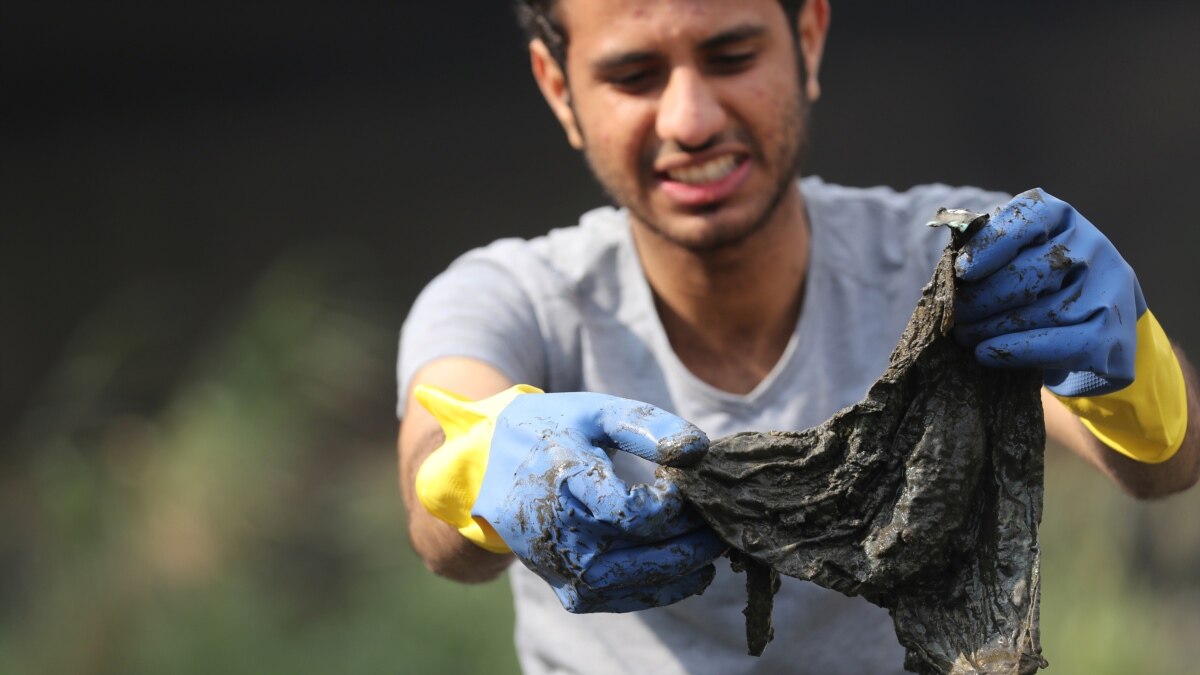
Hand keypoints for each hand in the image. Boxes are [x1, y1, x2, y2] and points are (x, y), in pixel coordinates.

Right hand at [417, 385, 724, 612]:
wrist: (489, 470)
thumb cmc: (551, 433)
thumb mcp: (594, 412)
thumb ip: (646, 425)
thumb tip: (698, 450)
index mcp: (563, 484)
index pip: (633, 512)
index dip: (673, 502)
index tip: (687, 482)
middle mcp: (560, 536)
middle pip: (646, 552)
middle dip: (695, 536)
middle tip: (723, 514)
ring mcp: (564, 568)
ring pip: (642, 583)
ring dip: (689, 565)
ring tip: (715, 539)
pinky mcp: (570, 591)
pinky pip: (627, 599)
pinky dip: (666, 588)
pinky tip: (694, 568)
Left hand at [953, 188, 1143, 395]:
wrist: (1100, 324)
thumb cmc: (1039, 283)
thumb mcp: (1016, 255)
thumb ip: (987, 252)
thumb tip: (949, 272)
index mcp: (1062, 217)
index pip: (1027, 217)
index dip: (992, 244)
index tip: (962, 271)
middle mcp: (1093, 245)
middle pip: (1031, 272)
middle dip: (983, 297)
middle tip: (955, 315)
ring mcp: (1109, 289)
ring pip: (1042, 311)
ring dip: (992, 327)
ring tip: (964, 336)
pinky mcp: (1112, 333)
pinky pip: (1060, 344)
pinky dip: (1017, 350)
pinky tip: (985, 353)